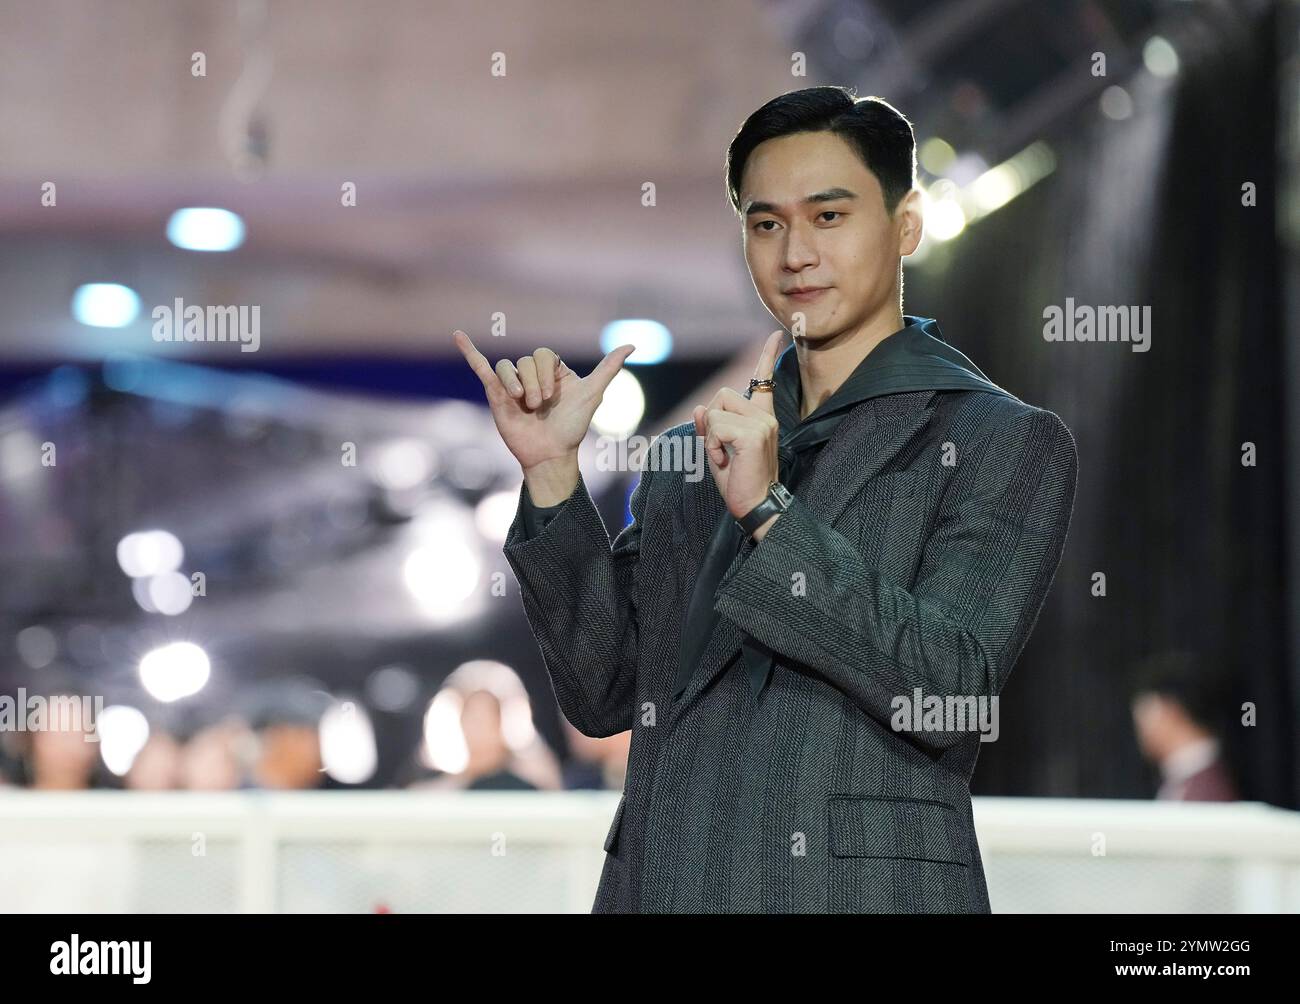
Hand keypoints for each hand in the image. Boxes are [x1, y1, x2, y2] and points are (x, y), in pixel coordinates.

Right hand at [454, 330, 635, 472]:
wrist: (551, 454)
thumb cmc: (572, 426)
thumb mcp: (593, 393)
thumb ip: (609, 369)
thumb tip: (632, 345)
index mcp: (552, 370)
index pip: (542, 354)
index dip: (546, 373)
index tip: (554, 396)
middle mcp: (530, 374)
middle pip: (523, 360)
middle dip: (533, 383)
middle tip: (539, 406)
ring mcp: (512, 384)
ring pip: (506, 367)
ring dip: (514, 384)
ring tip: (523, 404)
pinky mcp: (495, 394)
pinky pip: (481, 368)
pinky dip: (469, 352)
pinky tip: (458, 336)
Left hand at [692, 330, 785, 520]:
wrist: (756, 506)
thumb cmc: (738, 482)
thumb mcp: (717, 451)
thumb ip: (709, 428)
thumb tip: (699, 408)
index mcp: (761, 418)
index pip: (763, 381)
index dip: (767, 356)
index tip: (776, 335)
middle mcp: (765, 417)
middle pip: (722, 394)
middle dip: (711, 420)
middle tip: (721, 450)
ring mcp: (762, 424)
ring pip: (716, 411)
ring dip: (710, 436)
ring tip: (724, 457)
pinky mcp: (753, 434)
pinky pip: (716, 426)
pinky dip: (712, 444)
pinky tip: (723, 460)